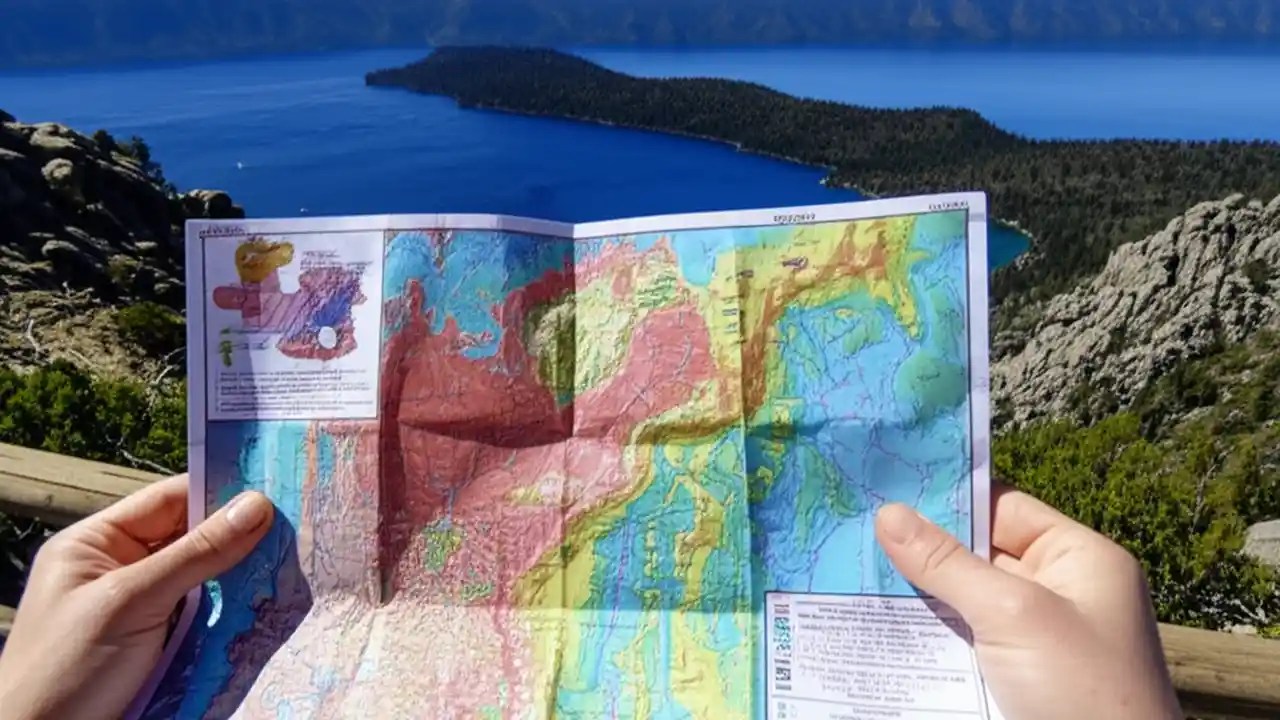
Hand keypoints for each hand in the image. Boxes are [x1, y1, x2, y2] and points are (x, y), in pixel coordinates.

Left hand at [0, 475, 273, 719]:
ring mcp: (139, 611)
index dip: (220, 492)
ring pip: (203, 580)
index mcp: (94, 544)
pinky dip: (232, 615)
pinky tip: (267, 608)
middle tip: (295, 532)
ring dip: (240, 580)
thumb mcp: (132, 602)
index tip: (276, 490)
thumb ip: (195, 553)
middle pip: (191, 539)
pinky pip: (203, 618)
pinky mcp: (157, 647)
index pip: (169, 500)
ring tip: (291, 567)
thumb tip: (257, 505)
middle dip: (238, 539)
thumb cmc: (67, 670)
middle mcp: (118, 570)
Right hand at [875, 483, 1181, 719]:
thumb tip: (888, 513)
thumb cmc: (1081, 689)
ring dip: (912, 596)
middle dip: (918, 548)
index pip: (1003, 508)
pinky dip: (922, 638)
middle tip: (850, 529)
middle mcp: (1058, 593)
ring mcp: (1034, 641)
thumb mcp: (1011, 614)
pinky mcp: (1012, 681)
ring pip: (960, 603)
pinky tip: (872, 626)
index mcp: (1079, 560)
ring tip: (844, 572)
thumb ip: (947, 563)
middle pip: (976, 555)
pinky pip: (959, 645)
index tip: (883, 484)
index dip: (947, 497)